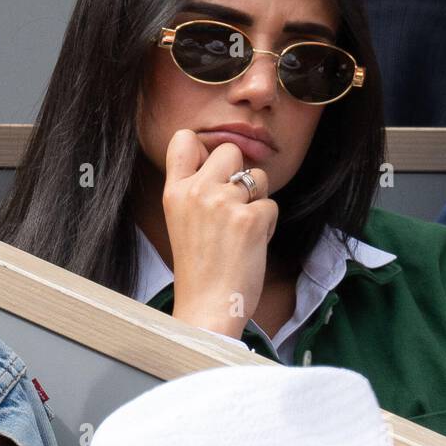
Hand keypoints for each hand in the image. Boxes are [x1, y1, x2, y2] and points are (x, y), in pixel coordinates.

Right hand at [162, 129, 277, 339]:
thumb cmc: (199, 268)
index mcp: (174, 192)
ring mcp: (224, 203)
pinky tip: (251, 245)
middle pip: (230, 149)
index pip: (184, 139)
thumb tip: (219, 159)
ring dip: (257, 200)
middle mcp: (197, 191)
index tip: (210, 171)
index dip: (204, 148)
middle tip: (232, 207)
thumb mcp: (182, 220)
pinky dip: (268, 225)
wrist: (208, 306)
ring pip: (258, 177)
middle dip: (239, 174)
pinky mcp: (250, 218)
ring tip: (240, 230)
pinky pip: (271, 205)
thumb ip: (196, 189)